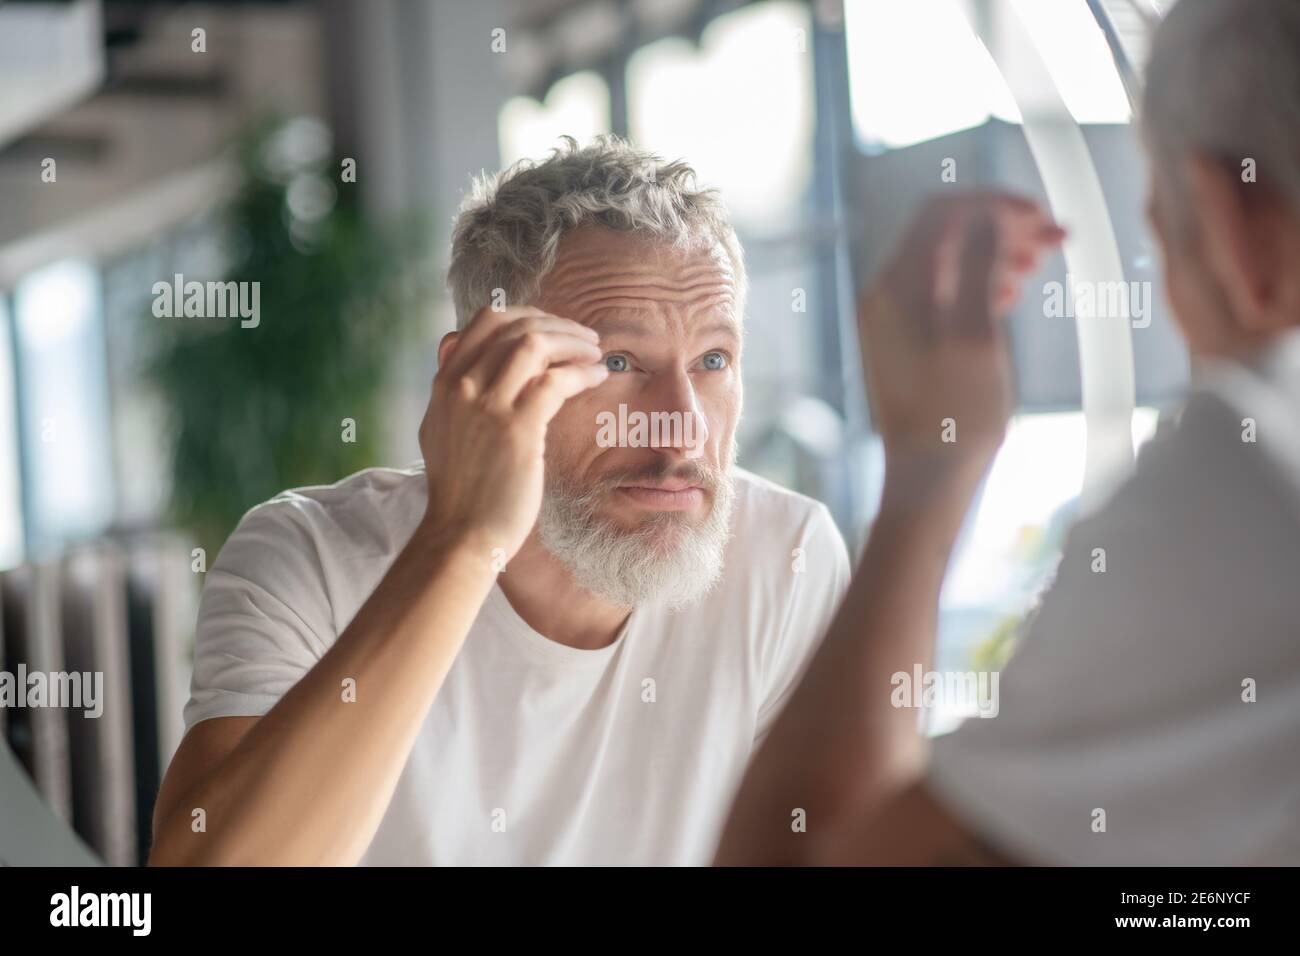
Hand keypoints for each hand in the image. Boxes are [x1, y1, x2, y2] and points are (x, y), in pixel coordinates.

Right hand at [418, 305, 607, 559]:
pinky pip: (556, 381)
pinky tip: (598, 377)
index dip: (527, 316)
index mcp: (444, 383)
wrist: (460, 535)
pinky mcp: (517, 428)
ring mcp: (487, 405)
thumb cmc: (460, 490)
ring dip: (572, 342)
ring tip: (595, 353)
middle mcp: (461, 386)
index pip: (485, 321)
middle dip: (557, 325)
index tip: (553, 329)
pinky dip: (582, 372)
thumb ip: (451, 390)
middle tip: (585, 338)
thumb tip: (456, 349)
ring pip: (535, 343)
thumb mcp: (441, 429)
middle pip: (515, 326)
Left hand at [857, 192, 1064, 480]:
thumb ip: (981, 267)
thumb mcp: (977, 334)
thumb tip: (989, 215)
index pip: (943, 214)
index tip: (1041, 215)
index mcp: (894, 288)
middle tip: (1056, 237)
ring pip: (949, 264)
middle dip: (1001, 228)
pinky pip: (944, 294)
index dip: (994, 205)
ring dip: (996, 253)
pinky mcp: (908, 342)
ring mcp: (894, 320)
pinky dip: (980, 283)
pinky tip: (1012, 293)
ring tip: (1042, 262)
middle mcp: (885, 297)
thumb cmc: (955, 417)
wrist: (928, 479)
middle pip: (946, 235)